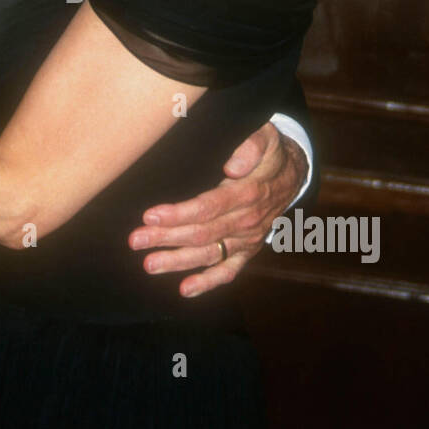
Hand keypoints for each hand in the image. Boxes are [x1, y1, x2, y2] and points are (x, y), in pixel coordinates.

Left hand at [127, 122, 306, 296]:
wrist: (292, 173)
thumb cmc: (269, 152)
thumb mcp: (266, 138)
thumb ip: (251, 147)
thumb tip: (233, 166)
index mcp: (247, 193)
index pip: (209, 207)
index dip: (179, 214)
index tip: (151, 216)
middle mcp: (246, 220)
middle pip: (202, 233)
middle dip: (166, 238)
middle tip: (136, 240)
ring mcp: (246, 239)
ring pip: (209, 254)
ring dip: (178, 261)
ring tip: (150, 265)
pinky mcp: (247, 250)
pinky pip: (228, 271)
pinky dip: (208, 282)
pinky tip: (185, 290)